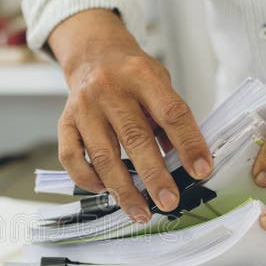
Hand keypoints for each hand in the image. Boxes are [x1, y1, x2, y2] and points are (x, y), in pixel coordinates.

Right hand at [48, 9, 212, 222]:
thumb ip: (171, 120)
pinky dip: (88, 179)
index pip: (171, 113)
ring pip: (103, 156)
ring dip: (123, 189)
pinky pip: (71, 158)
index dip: (189, 143)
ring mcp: (83, 107)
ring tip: (140, 212)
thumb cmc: (131, 74)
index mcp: (142, 76)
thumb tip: (187, 164)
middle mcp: (109, 90)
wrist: (93, 54)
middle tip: (169, 202)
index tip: (201, 171)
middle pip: (135, 138)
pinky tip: (104, 190)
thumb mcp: (159, 84)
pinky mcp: (64, 123)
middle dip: (154, 176)